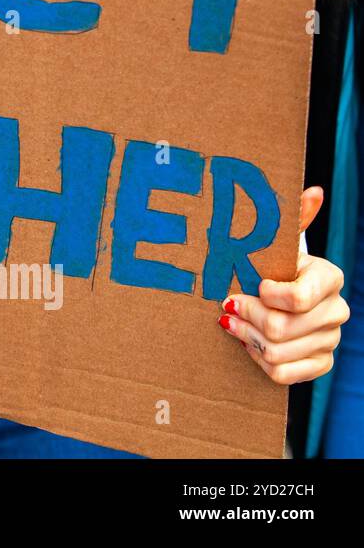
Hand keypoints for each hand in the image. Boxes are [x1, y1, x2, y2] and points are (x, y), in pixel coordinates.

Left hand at [218, 187, 349, 384]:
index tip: (255, 285)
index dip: (268, 296)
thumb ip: (293, 217)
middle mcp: (337, 310)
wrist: (275, 297)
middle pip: (280, 328)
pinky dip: (259, 360)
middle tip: (229, 306)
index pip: (297, 299)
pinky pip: (282, 374)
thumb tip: (313, 191)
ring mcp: (330, 340)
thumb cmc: (270, 263)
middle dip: (247, 317)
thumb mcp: (276, 241)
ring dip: (247, 337)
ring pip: (277, 352)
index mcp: (329, 277)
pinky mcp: (319, 364)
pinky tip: (251, 343)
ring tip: (236, 322)